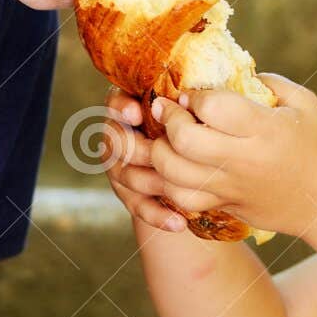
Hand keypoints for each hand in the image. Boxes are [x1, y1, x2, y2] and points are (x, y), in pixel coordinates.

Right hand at [99, 87, 189, 233]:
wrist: (194, 156)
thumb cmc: (194, 120)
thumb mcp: (190, 106)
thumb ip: (186, 98)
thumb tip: (201, 93)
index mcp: (130, 106)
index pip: (114, 102)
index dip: (121, 108)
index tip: (136, 114)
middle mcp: (118, 135)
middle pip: (115, 141)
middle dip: (137, 148)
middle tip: (157, 152)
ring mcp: (120, 167)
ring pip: (127, 176)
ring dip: (153, 182)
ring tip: (177, 188)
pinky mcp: (129, 194)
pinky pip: (139, 206)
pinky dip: (158, 216)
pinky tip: (179, 223)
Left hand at [149, 74, 316, 238]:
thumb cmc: (316, 144)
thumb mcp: (304, 102)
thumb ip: (269, 81)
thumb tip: (230, 70)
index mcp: (265, 129)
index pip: (213, 108)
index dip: (194, 97)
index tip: (192, 94)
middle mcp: (244, 160)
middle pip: (186, 141)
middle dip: (168, 120)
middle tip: (165, 109)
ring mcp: (231, 188)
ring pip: (175, 175)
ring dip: (160, 152)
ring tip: (163, 138)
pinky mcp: (224, 206)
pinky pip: (182, 200)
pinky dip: (167, 184)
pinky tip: (172, 167)